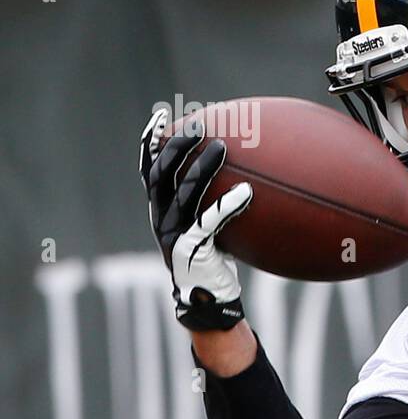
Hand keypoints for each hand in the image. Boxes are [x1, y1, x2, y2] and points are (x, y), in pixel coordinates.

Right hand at [138, 106, 253, 330]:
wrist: (208, 301)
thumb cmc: (213, 260)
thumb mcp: (207, 228)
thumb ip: (210, 204)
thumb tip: (244, 174)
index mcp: (160, 211)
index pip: (148, 170)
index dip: (150, 144)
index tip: (160, 117)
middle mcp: (161, 219)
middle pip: (160, 175)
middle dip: (175, 146)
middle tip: (198, 125)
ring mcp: (174, 234)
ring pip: (184, 193)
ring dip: (202, 167)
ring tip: (221, 146)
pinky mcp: (192, 249)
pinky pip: (211, 221)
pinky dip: (228, 204)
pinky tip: (247, 191)